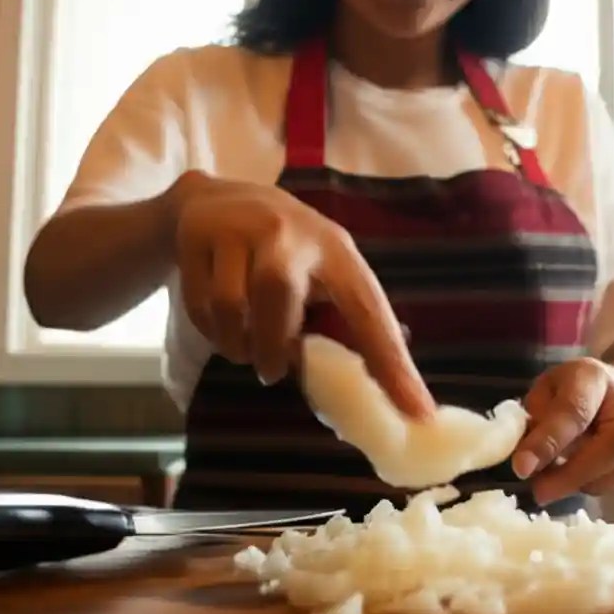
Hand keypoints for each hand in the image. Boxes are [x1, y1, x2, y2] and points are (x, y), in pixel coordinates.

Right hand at [167, 170, 434, 418]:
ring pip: (230, 303)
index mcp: (336, 250)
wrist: (212, 201)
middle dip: (271, 343)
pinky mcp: (197, 234)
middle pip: (277, 290)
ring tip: (244, 349)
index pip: (369, 310)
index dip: (392, 364)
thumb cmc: (280, 251)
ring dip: (238, 344)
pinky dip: (210, 331)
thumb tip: (380, 388)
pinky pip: (199, 304)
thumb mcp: (319, 270)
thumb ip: (343, 319)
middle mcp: (289, 231)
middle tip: (272, 372)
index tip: (416, 412)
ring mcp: (238, 227)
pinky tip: (220, 326)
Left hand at [510, 358, 613, 505]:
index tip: (521, 468)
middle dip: (572, 474)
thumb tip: (527, 461)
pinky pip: (613, 484)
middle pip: (613, 445)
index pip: (574, 412)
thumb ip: (533, 420)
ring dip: (575, 482)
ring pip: (613, 471)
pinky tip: (574, 470)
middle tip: (538, 491)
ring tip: (551, 474)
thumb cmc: (572, 390)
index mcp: (593, 377)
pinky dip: (587, 484)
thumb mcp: (544, 392)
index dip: (548, 442)